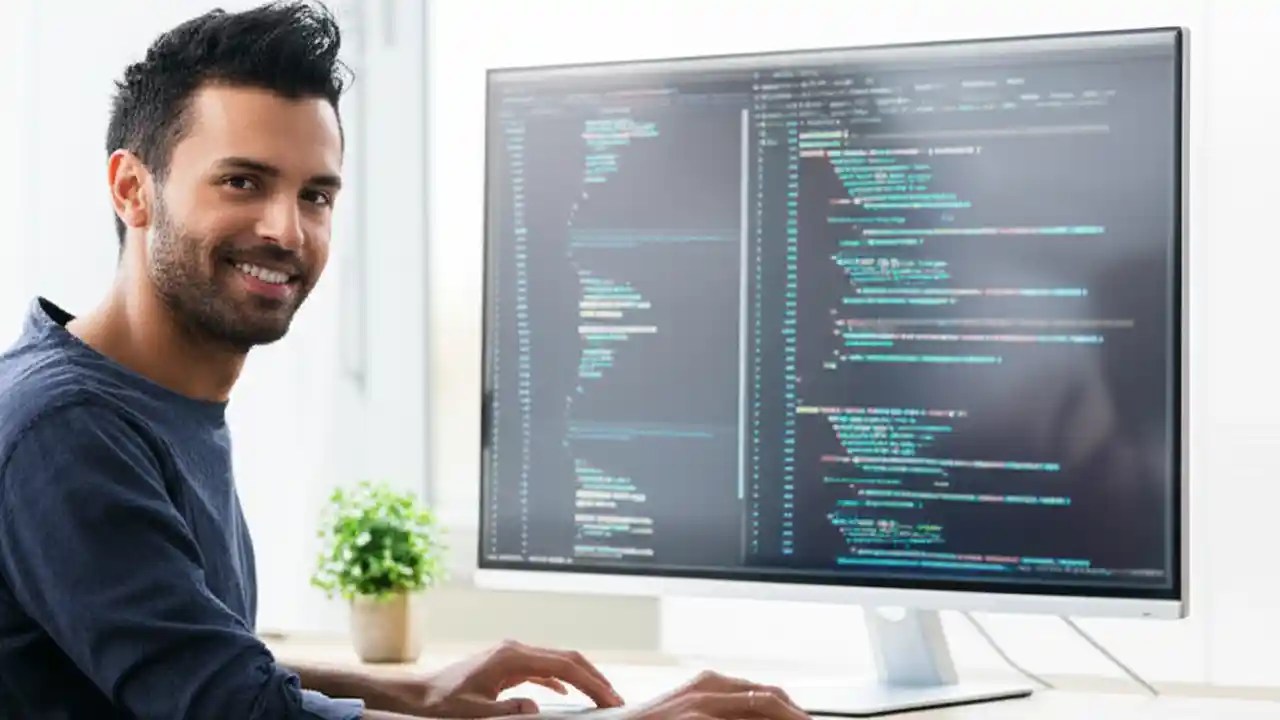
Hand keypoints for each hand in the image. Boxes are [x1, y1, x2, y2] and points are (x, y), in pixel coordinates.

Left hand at [400, 639, 624, 716]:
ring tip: (600, 697)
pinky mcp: (507, 665)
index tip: (610, 700)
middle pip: (567, 658)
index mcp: (512, 656)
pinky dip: (560, 680)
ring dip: (580, 678)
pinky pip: (542, 670)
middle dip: (594, 676)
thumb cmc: (443, 704)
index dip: (591, 682)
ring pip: (557, 662)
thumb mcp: (475, 713)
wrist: (420, 695)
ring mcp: (512, 655)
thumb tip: (538, 708)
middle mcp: (516, 649)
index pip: (564, 666)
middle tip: (616, 698)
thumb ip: (508, 711)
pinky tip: (567, 694)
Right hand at [614, 670, 810, 719]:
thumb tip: (759, 714)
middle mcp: (708, 688)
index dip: (792, 709)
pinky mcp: (694, 719)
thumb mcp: (690, 713)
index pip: (766, 693)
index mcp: (709, 684)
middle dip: (796, 714)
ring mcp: (701, 703)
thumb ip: (721, 713)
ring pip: (759, 705)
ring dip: (786, 718)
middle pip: (770, 697)